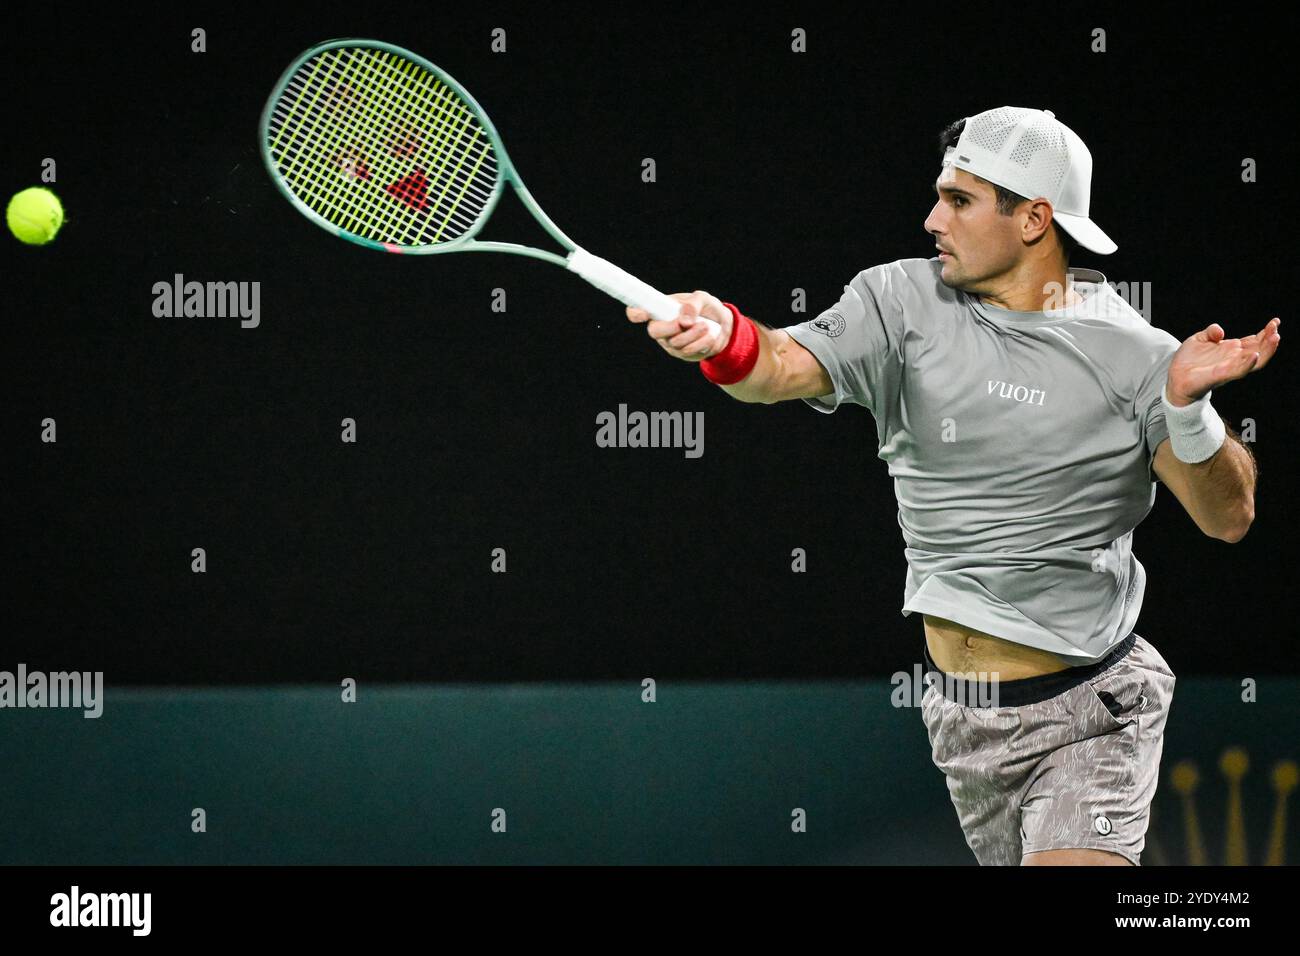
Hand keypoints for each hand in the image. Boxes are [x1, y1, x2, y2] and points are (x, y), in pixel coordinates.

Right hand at [626, 291, 732, 362]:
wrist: (721, 325)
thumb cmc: (705, 307)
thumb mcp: (702, 299)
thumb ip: (692, 305)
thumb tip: (684, 321)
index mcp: (659, 309)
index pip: (636, 312)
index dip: (635, 313)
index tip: (643, 314)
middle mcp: (660, 327)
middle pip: (654, 332)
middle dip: (671, 328)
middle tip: (686, 323)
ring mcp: (669, 342)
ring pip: (675, 343)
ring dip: (693, 334)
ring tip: (706, 326)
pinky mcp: (681, 353)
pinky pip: (688, 351)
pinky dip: (701, 343)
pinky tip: (710, 336)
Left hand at [1166, 317, 1280, 405]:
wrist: (1175, 378)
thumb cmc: (1188, 360)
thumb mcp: (1199, 339)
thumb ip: (1211, 332)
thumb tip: (1220, 331)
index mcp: (1232, 350)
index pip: (1254, 340)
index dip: (1265, 332)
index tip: (1275, 322)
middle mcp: (1234, 359)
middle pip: (1258, 349)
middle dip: (1269, 339)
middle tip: (1276, 328)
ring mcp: (1229, 368)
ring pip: (1254, 361)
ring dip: (1266, 350)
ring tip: (1274, 338)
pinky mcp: (1220, 376)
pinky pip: (1237, 371)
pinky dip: (1247, 364)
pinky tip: (1255, 356)